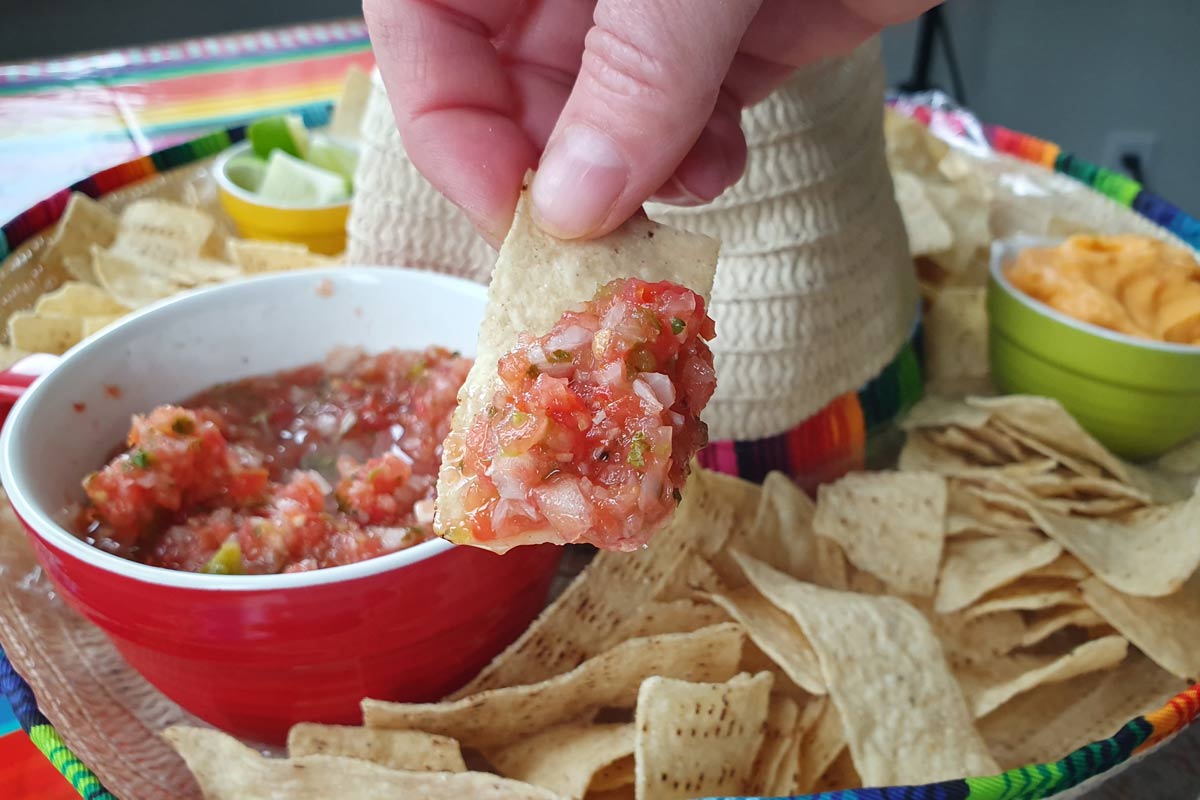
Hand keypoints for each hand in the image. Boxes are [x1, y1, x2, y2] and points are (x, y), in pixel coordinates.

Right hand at [365, 0, 936, 242]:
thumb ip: (635, 70)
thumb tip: (576, 201)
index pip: (426, 28)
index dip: (449, 124)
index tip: (506, 214)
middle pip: (509, 87)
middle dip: (547, 172)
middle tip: (587, 246)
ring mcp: (657, 6)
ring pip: (600, 120)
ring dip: (624, 180)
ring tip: (658, 211)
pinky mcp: (735, 37)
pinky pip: (685, 121)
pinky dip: (691, 162)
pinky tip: (715, 169)